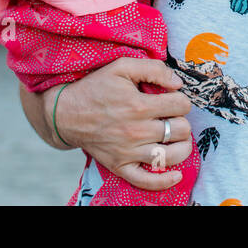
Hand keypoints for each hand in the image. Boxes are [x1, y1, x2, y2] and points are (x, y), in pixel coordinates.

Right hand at [50, 58, 195, 189]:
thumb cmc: (95, 87)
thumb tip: (178, 83)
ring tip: (176, 138)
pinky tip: (176, 174)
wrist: (65, 113)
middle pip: (180, 130)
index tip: (172, 99)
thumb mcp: (122, 66)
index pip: (181, 105)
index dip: (181, 99)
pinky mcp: (119, 166)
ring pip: (171, 156)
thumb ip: (153, 69)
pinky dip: (164, 181)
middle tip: (171, 117)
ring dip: (181, 146)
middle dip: (181, 120)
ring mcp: (128, 152)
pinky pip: (146, 181)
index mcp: (139, 105)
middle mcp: (136, 131)